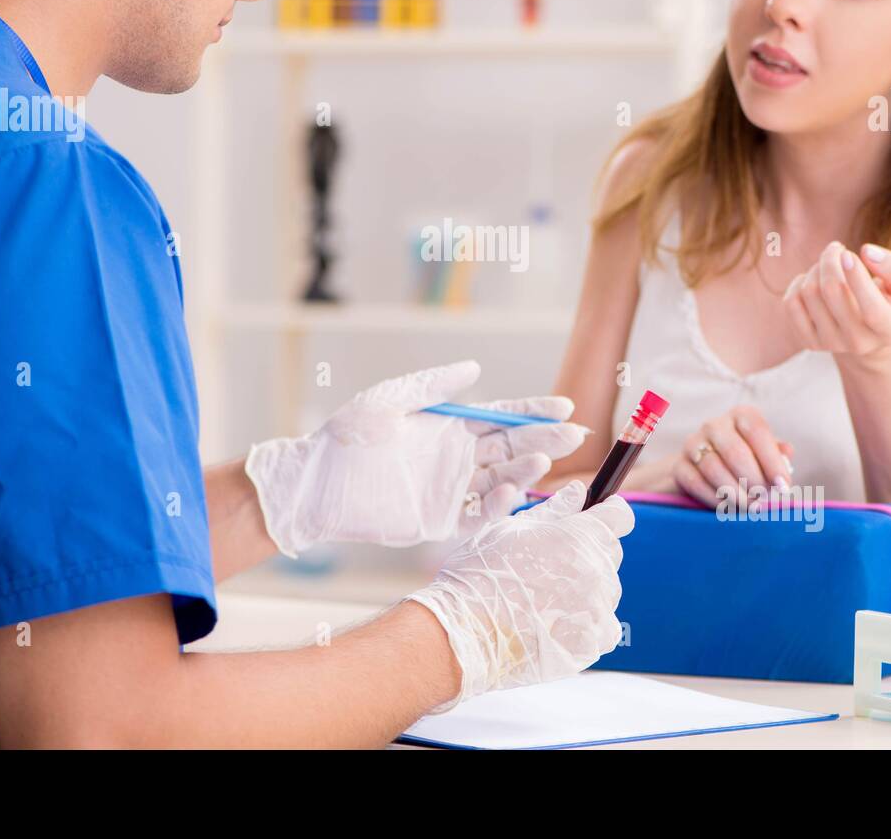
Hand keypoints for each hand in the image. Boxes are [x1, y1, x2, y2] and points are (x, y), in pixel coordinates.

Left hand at [243, 360, 588, 556]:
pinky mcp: (437, 521)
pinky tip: (512, 495)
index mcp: (449, 426)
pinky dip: (498, 509)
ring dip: (525, 473)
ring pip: (501, 483)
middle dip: (544, 441)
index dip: (533, 413)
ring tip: (541, 461)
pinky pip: (476, 518)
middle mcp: (456, 458)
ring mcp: (449, 490)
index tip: (564, 408)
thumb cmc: (347, 435)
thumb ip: (434, 387)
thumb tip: (476, 369)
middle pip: (511, 449)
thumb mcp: (390, 400)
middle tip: (574, 436)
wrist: (316, 483)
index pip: (501, 418)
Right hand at [407, 479, 634, 710]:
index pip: (620, 515)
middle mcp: (596, 571)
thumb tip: (578, 492)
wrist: (464, 634)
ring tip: (545, 598)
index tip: (597, 516)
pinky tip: (554, 623)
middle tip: (552, 563)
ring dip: (587, 589)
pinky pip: (603, 627)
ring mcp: (597, 611)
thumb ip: (552, 511)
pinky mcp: (591, 644)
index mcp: (579, 536)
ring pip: (606, 591)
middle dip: (589, 551)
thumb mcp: (510, 529)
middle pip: (611, 553)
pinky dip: (586, 624)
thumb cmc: (480, 576)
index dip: (609, 512)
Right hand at [666, 405, 793, 506]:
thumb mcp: (764, 455)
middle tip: (764, 499)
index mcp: (741, 416)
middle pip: (735, 451)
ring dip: (735, 492)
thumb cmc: (745, 461)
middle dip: (753, 480)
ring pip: (713, 468)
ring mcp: (693, 443)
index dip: (772, 461)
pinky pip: (695, 483)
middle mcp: (715, 425)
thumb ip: (777, 454)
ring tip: (750, 507)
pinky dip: (715, 499)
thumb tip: (787, 452)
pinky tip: (729, 508)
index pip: (757, 431)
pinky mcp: (679, 465)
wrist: (704, 471)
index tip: (783, 486)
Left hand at [782, 241, 890, 362]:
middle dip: (830, 259)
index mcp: (889, 330)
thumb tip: (867, 252)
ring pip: (809, 292)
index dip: (858, 279)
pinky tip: (815, 281)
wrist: (870, 333)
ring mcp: (831, 344)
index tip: (848, 254)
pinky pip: (791, 302)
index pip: (872, 309)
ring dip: (816, 268)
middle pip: (831, 291)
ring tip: (829, 266)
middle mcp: (859, 342)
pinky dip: (799, 282)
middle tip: (837, 248)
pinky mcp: (808, 341)